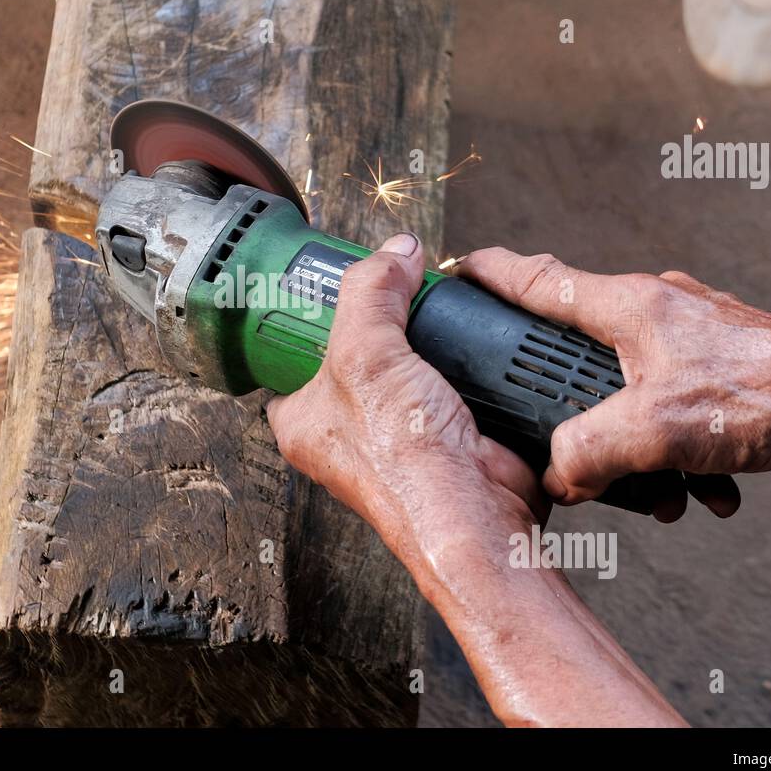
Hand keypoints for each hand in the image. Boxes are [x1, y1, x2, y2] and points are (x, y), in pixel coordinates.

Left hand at [266, 233, 546, 562]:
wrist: (478, 514)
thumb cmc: (406, 466)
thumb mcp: (367, 355)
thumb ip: (371, 294)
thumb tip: (394, 256)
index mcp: (304, 417)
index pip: (293, 351)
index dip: (313, 310)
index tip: (334, 277)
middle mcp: (347, 427)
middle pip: (357, 347)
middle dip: (381, 316)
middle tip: (395, 282)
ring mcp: (399, 429)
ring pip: (407, 359)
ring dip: (427, 336)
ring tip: (434, 304)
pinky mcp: (447, 429)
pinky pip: (449, 375)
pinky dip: (463, 355)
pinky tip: (468, 339)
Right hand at [459, 247, 770, 506]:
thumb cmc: (766, 394)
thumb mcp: (651, 432)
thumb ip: (585, 452)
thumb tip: (558, 474)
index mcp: (628, 306)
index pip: (539, 280)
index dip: (490, 275)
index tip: (457, 270)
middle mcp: (654, 312)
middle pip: (578, 348)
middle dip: (569, 407)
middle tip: (554, 436)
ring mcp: (685, 338)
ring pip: (625, 390)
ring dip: (630, 445)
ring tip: (652, 483)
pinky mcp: (713, 369)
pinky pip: (666, 408)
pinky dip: (670, 450)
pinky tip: (694, 485)